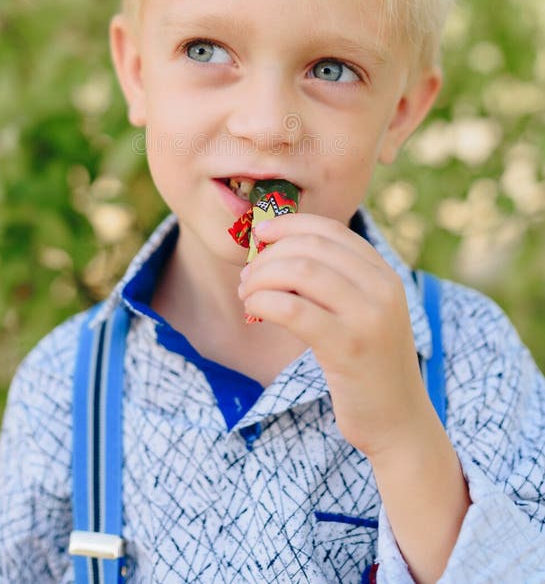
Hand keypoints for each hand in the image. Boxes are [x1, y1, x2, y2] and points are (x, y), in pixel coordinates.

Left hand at [238, 211, 434, 459]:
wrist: (400, 422)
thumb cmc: (370, 366)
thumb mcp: (364, 313)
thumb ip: (337, 282)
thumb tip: (279, 251)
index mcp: (385, 274)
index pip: (331, 230)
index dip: (289, 225)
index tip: (260, 232)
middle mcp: (382, 288)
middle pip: (312, 247)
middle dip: (270, 254)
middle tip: (247, 274)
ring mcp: (368, 317)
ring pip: (300, 272)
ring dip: (262, 277)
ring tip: (247, 293)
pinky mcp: (348, 347)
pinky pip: (293, 310)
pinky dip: (264, 303)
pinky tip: (253, 311)